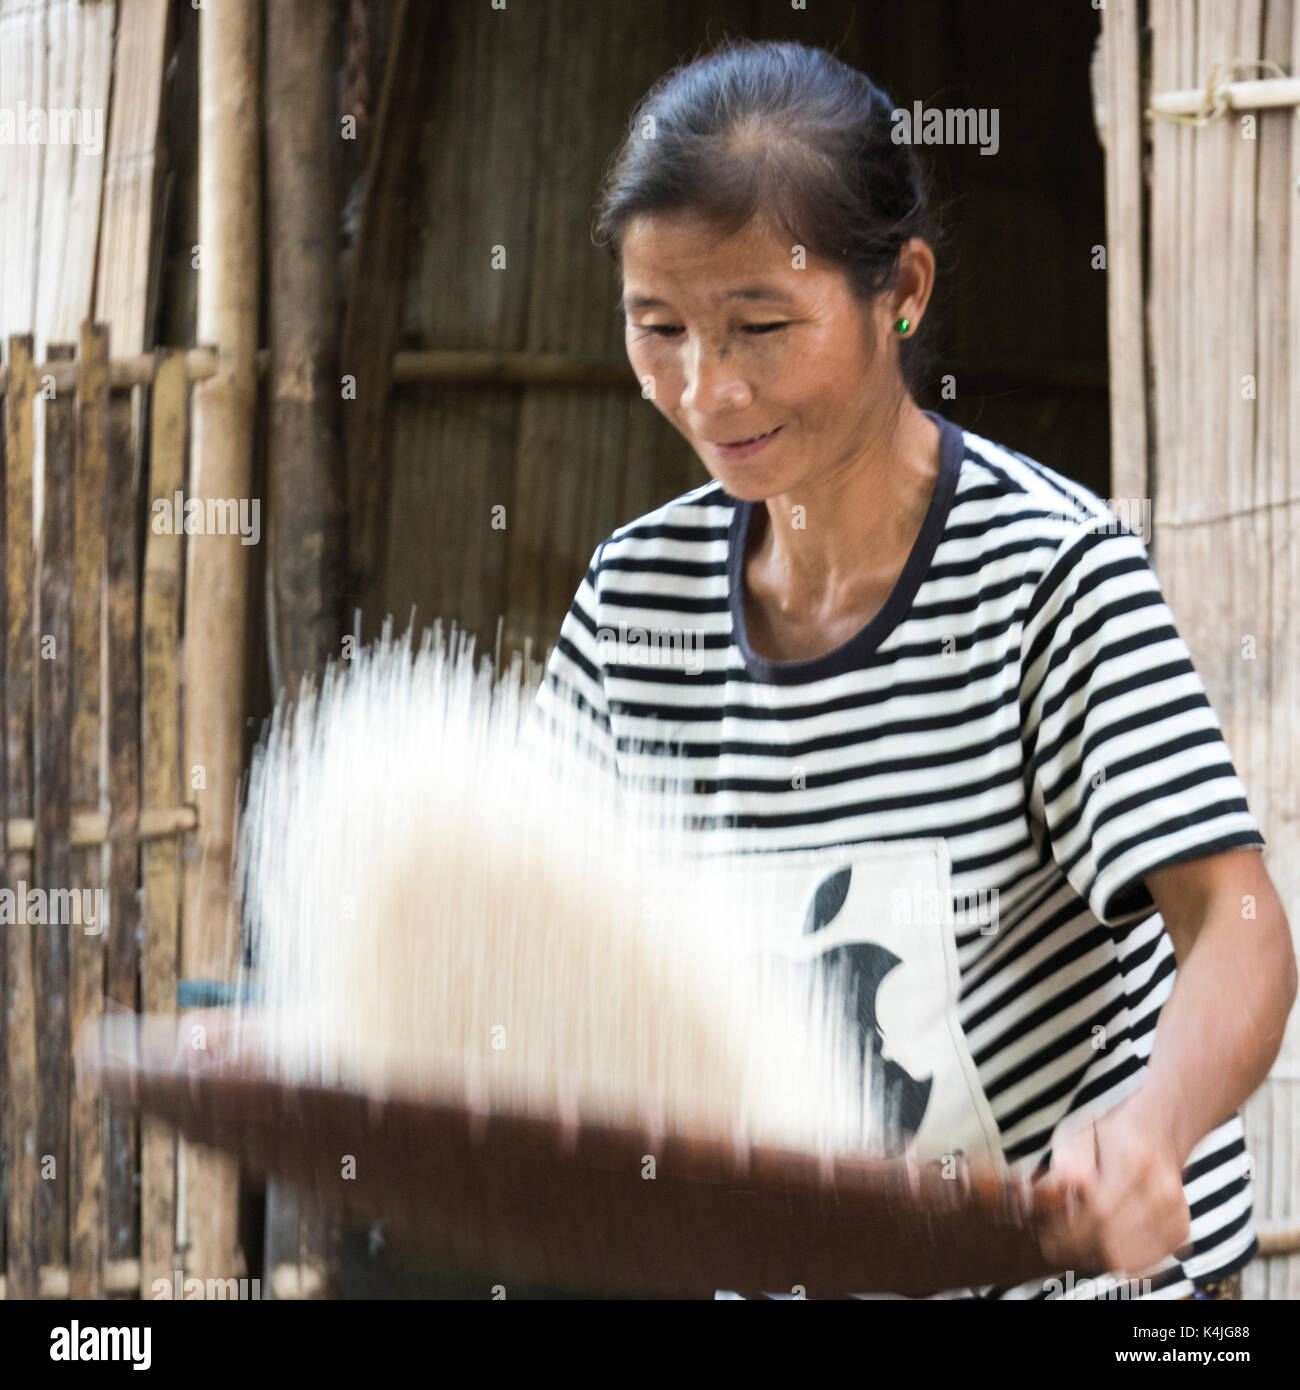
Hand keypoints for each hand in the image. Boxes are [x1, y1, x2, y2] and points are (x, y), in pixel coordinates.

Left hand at [1035, 1095, 1191, 1278]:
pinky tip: (1100, 1243)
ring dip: (1095, 1257)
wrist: (1158, 1130)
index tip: (1046, 1232)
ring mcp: (1177, 1213)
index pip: (1100, 1211)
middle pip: (1113, 1241)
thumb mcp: (1078, 1132)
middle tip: (1054, 1241)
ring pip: (1128, 1260)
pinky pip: (1143, 1264)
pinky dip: (1116, 1260)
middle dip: (1077, 1247)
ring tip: (1076, 1240)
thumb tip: (1068, 1182)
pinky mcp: (1181, 1231)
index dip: (1069, 1230)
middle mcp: (1163, 1190)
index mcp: (1136, 1160)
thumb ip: (1069, 1158)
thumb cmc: (1109, 1134)